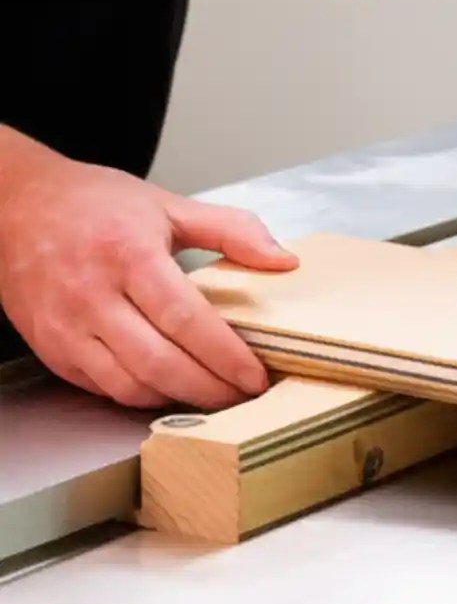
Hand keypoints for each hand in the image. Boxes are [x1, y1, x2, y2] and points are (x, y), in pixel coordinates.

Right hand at [0, 157, 297, 408]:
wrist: (12, 205)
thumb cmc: (92, 205)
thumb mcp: (168, 206)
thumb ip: (232, 231)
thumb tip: (284, 260)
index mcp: (129, 255)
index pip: (186, 318)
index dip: (226, 355)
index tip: (256, 374)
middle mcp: (93, 295)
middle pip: (160, 362)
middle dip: (210, 388)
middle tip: (244, 393)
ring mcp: (66, 326)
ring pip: (130, 384)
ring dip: (178, 398)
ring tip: (214, 394)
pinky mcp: (51, 347)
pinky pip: (103, 387)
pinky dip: (142, 395)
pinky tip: (171, 387)